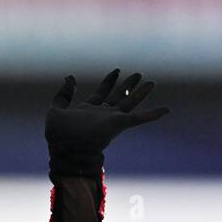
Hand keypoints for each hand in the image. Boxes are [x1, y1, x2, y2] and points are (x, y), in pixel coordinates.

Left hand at [45, 68, 169, 175]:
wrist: (67, 150)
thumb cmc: (59, 135)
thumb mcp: (56, 109)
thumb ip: (63, 94)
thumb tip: (70, 77)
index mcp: (88, 111)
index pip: (102, 93)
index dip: (109, 81)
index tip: (116, 71)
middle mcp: (102, 115)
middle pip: (118, 96)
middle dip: (127, 85)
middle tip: (138, 74)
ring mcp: (112, 119)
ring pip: (130, 103)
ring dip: (140, 93)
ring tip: (151, 83)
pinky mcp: (120, 124)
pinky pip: (140, 118)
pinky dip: (153, 115)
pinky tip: (166, 110)